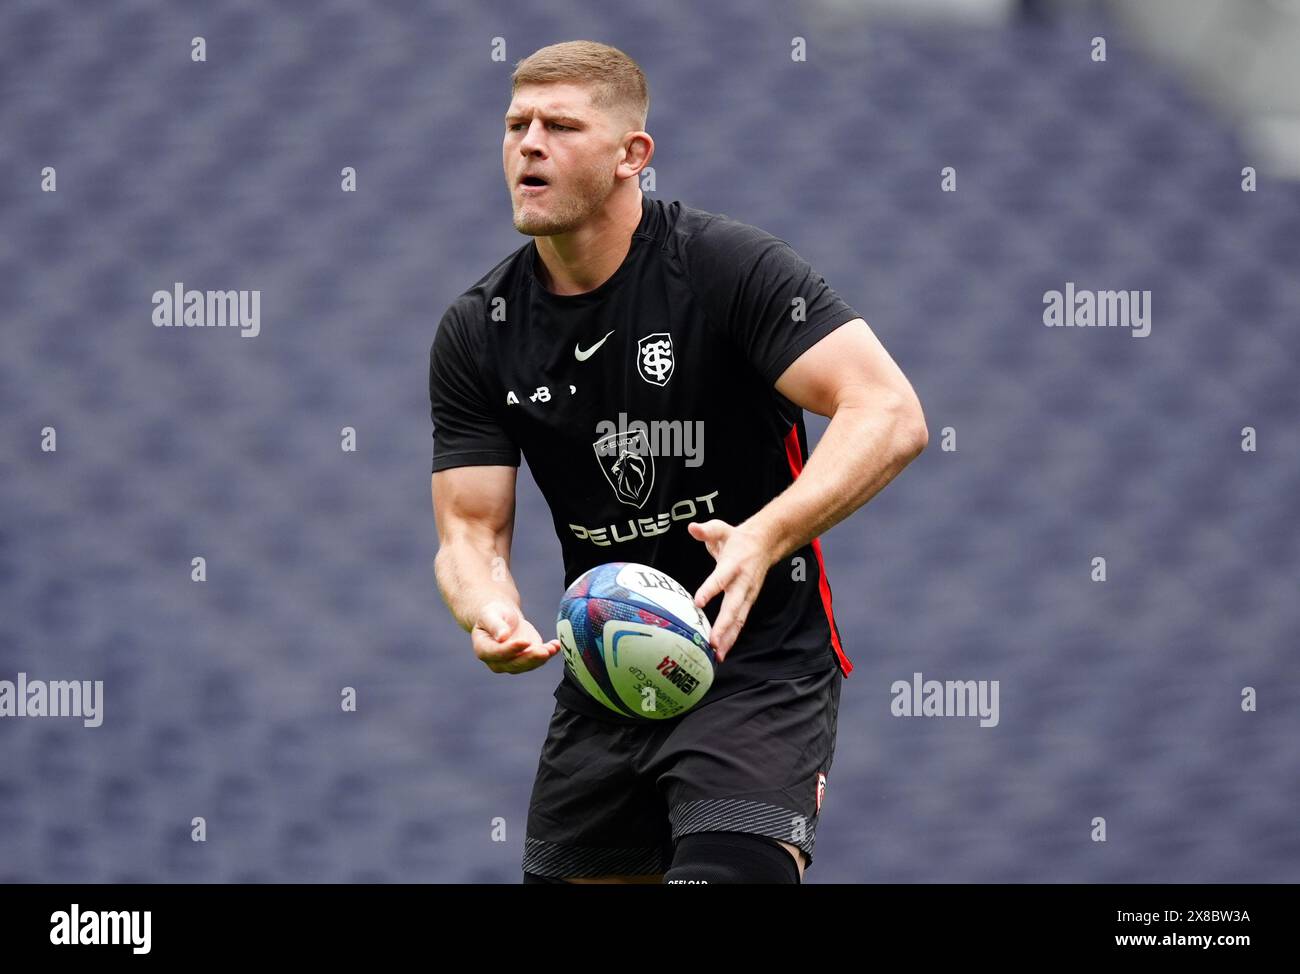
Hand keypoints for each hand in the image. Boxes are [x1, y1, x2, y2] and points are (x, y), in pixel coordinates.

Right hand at [472, 600, 561, 674]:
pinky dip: (549, 653)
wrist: (503, 617)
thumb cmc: (493, 614)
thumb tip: (502, 637)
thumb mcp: (490, 615)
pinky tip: (556, 645)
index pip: (497, 653)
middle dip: (530, 658)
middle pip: (514, 664)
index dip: (511, 649)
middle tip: (543, 651)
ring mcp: (513, 663)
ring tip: (552, 647)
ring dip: (541, 657)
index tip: (524, 642)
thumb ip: (495, 625)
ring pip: (528, 664)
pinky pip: (538, 659)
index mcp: (483, 650)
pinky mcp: (528, 658)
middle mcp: (497, 661)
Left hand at [688, 519, 775, 662]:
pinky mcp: (748, 602)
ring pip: (738, 619)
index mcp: (733, 564)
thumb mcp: (721, 529)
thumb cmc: (737, 538)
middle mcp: (742, 582)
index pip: (720, 578)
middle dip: (723, 626)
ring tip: (718, 655)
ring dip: (729, 638)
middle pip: (733, 607)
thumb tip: (692, 527)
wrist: (766, 543)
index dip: (709, 590)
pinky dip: (732, 638)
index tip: (697, 602)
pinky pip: (740, 622)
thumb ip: (706, 530)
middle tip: (712, 642)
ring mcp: (747, 594)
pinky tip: (722, 652)